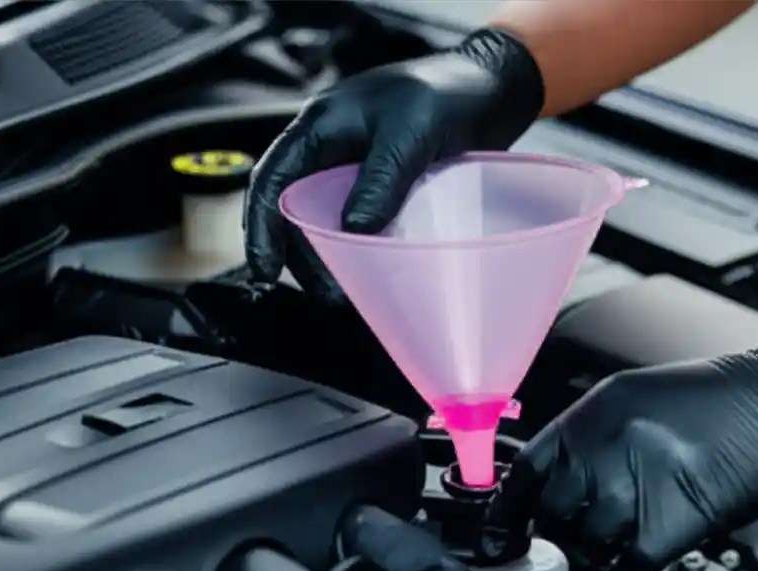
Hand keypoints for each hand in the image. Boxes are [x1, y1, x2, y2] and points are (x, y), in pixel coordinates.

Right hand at [243, 28, 543, 301]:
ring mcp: (359, 168)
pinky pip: (362, 221)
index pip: (273, 179)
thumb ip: (382, 179)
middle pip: (296, 208)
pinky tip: (373, 272)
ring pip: (328, 220)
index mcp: (322, 125)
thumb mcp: (411, 133)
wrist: (495, 89)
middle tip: (326, 295)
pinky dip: (362, 248)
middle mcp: (333, 149)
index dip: (262, 226)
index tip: (263, 270)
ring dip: (332, 257)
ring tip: (347, 293)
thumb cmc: (450, 92)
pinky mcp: (387, 186)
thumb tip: (354, 231)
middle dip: (302, 256)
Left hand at [502, 317, 757, 570]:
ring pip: (585, 547)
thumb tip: (567, 479)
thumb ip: (599, 436)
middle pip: (551, 513)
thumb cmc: (731, 398)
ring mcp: (634, 488)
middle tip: (575, 539)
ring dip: (597, 557)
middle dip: (560, 532)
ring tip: (618, 550)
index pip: (526, 470)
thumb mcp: (644, 398)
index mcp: (594, 411)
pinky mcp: (669, 527)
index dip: (511, 507)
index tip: (503, 531)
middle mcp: (604, 448)